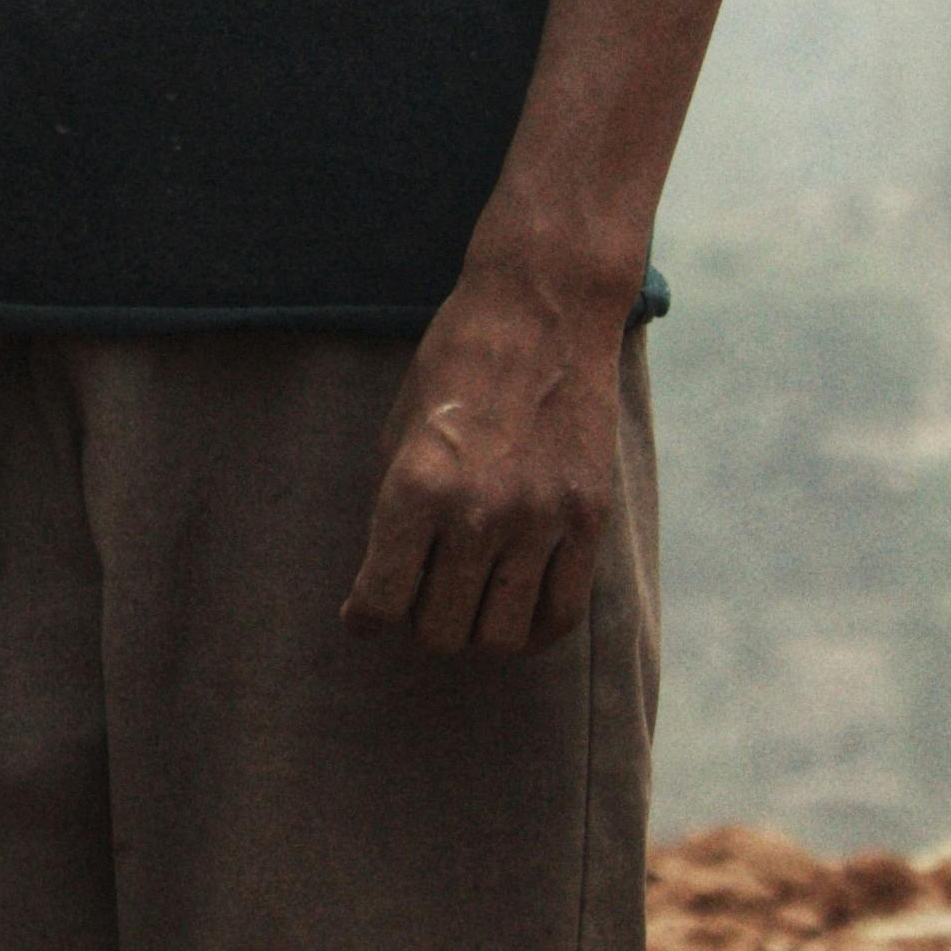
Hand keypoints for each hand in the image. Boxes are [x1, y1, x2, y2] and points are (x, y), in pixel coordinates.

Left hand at [346, 265, 628, 655]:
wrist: (540, 313)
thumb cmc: (454, 367)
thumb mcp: (396, 432)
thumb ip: (389, 514)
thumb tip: (379, 589)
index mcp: (417, 484)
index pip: (381, 598)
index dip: (364, 616)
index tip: (361, 615)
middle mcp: (479, 511)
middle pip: (441, 631)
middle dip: (419, 623)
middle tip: (418, 598)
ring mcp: (541, 520)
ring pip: (501, 637)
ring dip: (474, 630)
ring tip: (465, 604)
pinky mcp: (589, 521)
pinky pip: (562, 614)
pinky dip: (533, 630)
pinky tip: (514, 613)